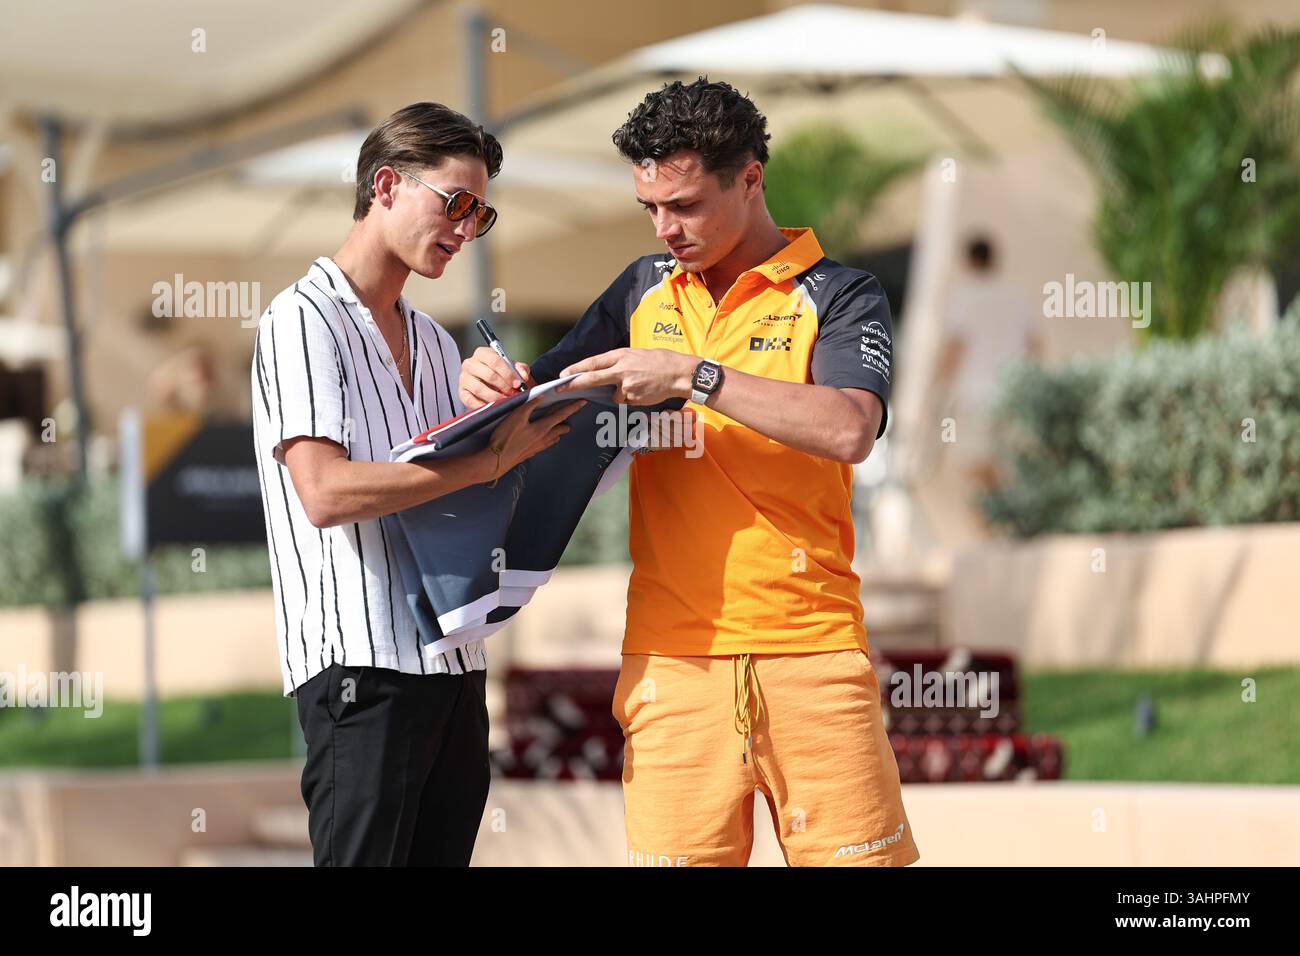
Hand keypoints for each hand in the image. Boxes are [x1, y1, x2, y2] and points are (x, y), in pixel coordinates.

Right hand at [460, 346, 533, 407]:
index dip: (508, 373)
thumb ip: (520, 369)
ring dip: (494, 397)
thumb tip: (523, 376)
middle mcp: (470, 364)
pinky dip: (482, 405)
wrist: (489, 382)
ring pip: (479, 389)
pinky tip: (492, 407)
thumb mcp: (511, 367)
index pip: (495, 361)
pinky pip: (470, 400)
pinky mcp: (461, 392)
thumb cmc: (500, 373)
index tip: (517, 383)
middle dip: (503, 386)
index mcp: (482, 353)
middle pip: (488, 375)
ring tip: (505, 401)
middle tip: (513, 394)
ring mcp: (464, 378)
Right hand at [485, 397, 585, 479]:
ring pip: (552, 439)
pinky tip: (544, 441)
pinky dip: (548, 440)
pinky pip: (544, 445)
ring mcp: (537, 447)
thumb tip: (542, 396)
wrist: (496, 459)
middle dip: (565, 424)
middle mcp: (542, 438)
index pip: (561, 415)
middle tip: (570, 420)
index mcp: (542, 428)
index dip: (572, 408)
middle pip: (559, 430)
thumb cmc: (505, 437)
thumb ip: (530, 405)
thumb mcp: (517, 416)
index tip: (582, 403)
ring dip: (557, 434)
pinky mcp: (530, 453)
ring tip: (560, 430)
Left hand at [558, 348, 694, 404]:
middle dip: (574, 384)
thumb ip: (621, 362)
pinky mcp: (633, 398)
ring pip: (614, 394)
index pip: (593, 362)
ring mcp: (627, 385)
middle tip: (559, 389)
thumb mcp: (638, 354)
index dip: (576, 368)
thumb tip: (608, 371)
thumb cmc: (662, 361)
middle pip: (592, 378)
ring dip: (622, 392)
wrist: (681, 373)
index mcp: (621, 355)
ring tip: (641, 384)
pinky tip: (645, 390)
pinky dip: (632, 397)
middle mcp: (621, 369)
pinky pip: (626, 400)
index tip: (563, 374)